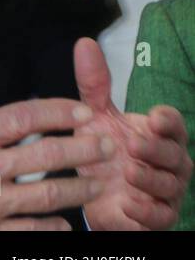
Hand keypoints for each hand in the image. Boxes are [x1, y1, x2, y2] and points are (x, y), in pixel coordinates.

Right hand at [0, 58, 110, 229]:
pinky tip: (63, 226)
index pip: (21, 117)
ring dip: (78, 188)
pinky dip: (51, 229)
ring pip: (47, 195)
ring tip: (97, 183)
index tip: (82, 110)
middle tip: (108, 145)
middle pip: (46, 155)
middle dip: (83, 148)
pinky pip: (29, 232)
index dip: (58, 111)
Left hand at [74, 38, 191, 229]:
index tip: (152, 117)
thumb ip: (94, 84)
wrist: (91, 192)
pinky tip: (128, 202)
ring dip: (150, 179)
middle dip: (157, 150)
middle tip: (133, 145)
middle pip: (175, 155)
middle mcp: (169, 162)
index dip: (167, 121)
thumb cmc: (102, 150)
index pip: (172, 123)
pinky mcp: (156, 216)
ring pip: (170, 186)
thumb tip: (84, 43)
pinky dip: (146, 211)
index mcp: (158, 134)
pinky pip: (160, 216)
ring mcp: (165, 191)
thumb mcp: (94, 115)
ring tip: (129, 171)